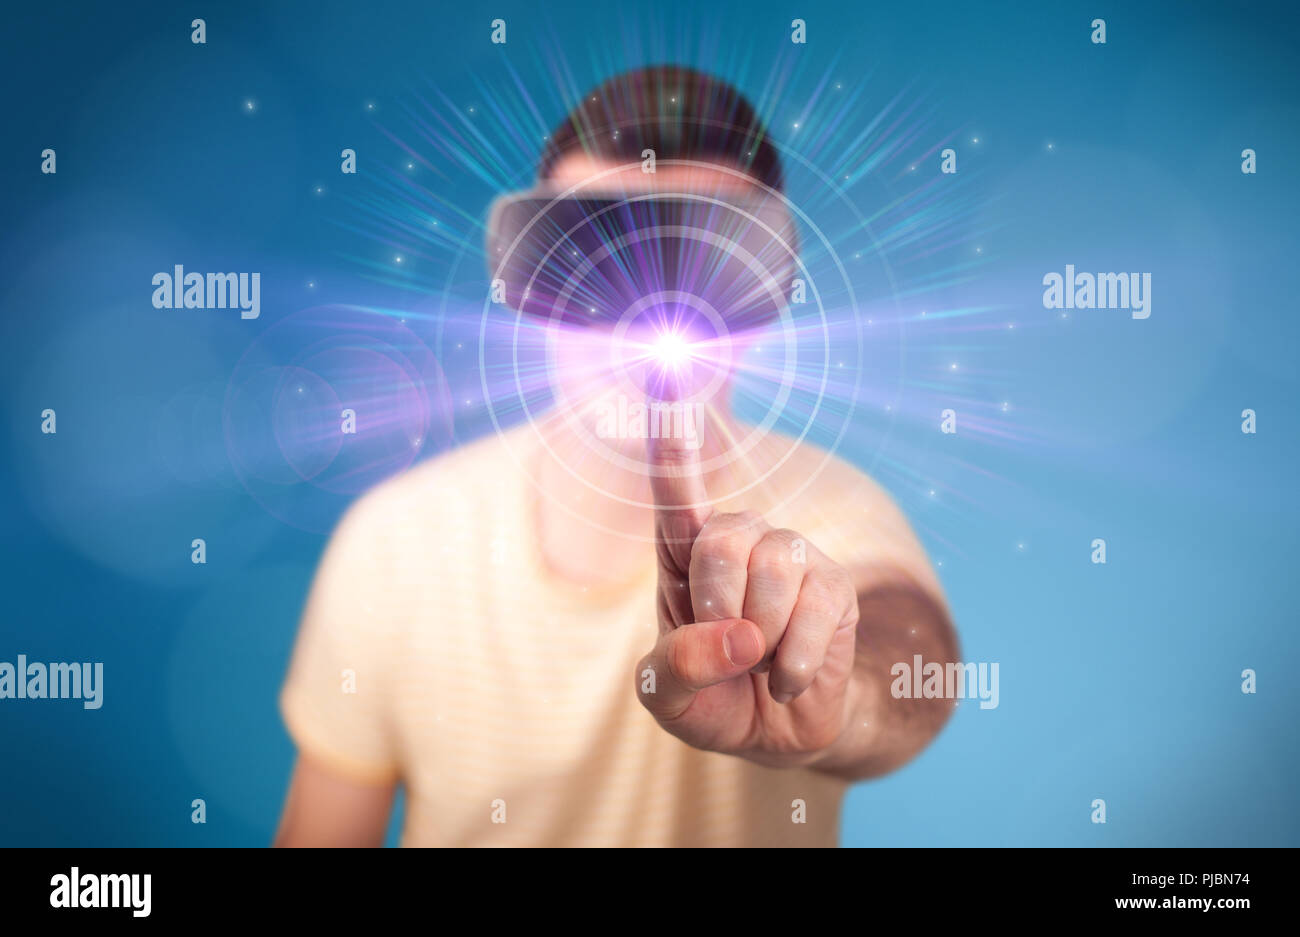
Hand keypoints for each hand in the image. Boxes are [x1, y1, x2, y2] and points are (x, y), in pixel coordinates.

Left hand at [635, 427, 859, 767]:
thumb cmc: (712, 698)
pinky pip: (814, 612)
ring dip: (759, 639)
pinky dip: (790, 664)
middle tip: (724, 646)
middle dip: (717, 607)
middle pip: (723, 540)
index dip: (672, 442)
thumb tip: (737, 636)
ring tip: (757, 662)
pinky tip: (785, 679)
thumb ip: (678, 667)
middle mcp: (737, 541)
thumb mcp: (669, 697)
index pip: (675, 491)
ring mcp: (790, 559)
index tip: (666, 379)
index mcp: (683, 555)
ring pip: (773, 572)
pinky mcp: (834, 589)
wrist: (776, 733)